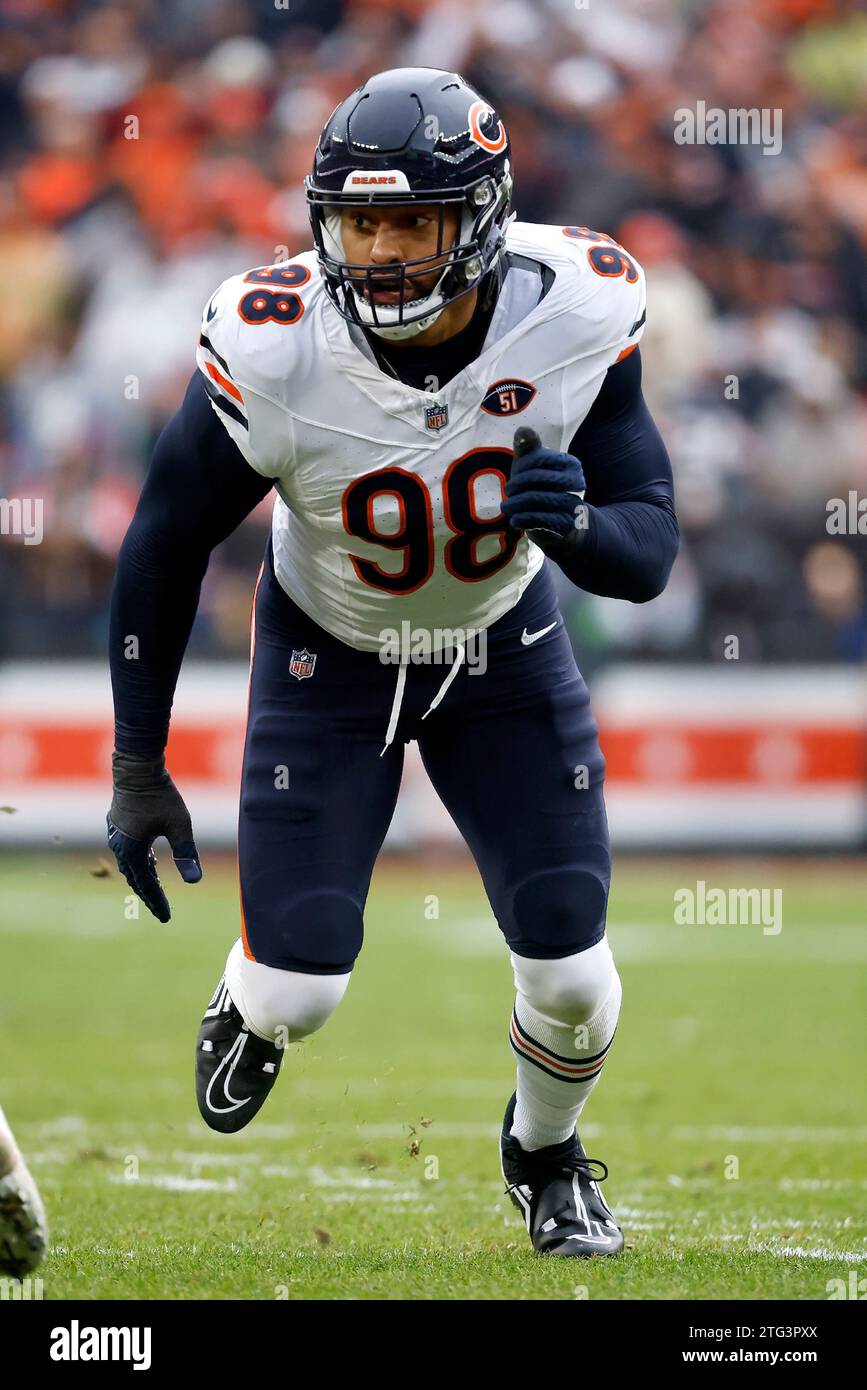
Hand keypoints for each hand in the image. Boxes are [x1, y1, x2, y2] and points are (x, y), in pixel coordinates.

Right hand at [107, 750, 201, 922]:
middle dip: (149, 894)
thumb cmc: (160, 795)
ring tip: (156, 891)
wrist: (138, 768)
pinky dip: (140, 861)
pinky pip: (129, 850)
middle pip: (135, 877)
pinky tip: (150, 861)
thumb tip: (195, 881)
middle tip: (161, 910)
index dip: (156, 901)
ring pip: (131, 864)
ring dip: (143, 878)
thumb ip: (186, 853)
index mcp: (131, 850)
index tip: (166, 917)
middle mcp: (120, 845)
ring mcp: (117, 834)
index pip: (146, 884)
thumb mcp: (179, 825)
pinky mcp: (119, 823)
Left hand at [502, 426, 587, 552]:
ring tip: (506, 506)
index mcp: (571, 464)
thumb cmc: (542, 488)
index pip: (541, 458)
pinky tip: (514, 519)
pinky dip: (524, 519)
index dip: (522, 465)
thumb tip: (523, 430)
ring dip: (516, 503)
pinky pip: (541, 519)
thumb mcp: (533, 466)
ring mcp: (573, 504)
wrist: (561, 524)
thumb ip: (528, 448)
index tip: (515, 472)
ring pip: (539, 499)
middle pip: (540, 478)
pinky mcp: (566, 525)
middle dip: (518, 484)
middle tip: (508, 490)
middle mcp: (577, 483)